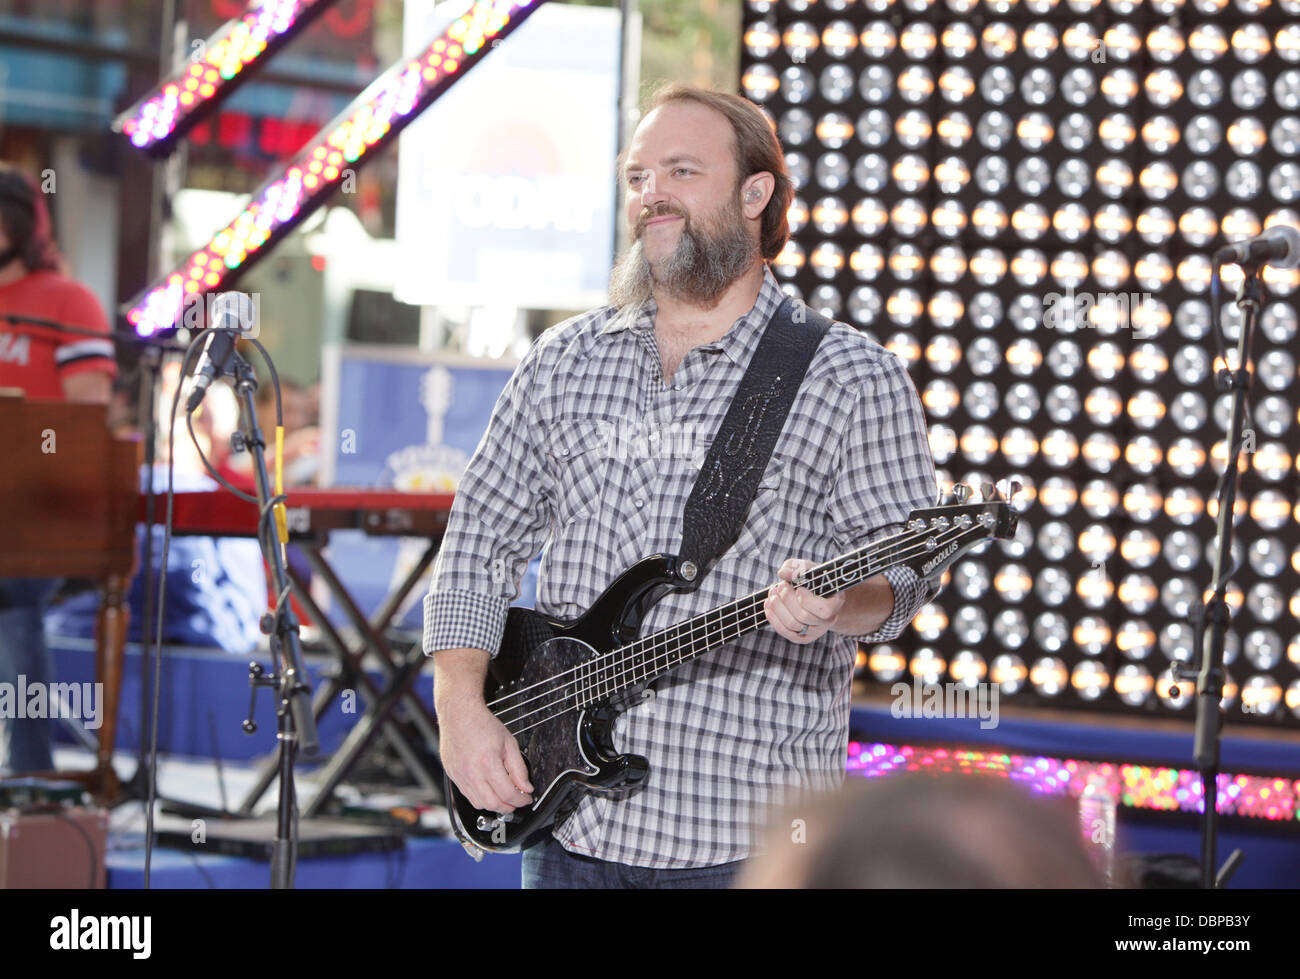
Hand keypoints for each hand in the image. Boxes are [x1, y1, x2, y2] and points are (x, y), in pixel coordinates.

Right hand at [437, 699, 533, 813]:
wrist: (459, 714)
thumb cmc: (482, 724)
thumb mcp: (509, 743)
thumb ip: (519, 768)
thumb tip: (526, 787)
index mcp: (488, 763)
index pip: (507, 793)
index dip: (521, 800)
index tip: (526, 798)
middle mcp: (471, 772)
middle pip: (492, 804)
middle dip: (508, 807)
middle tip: (517, 802)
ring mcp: (459, 775)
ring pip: (478, 804)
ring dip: (494, 805)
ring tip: (504, 798)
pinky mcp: (452, 775)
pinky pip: (467, 795)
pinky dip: (480, 798)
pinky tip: (488, 790)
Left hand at [763, 557, 844, 644]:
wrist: (816, 594)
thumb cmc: (814, 579)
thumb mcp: (809, 568)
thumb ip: (798, 567)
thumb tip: (783, 573)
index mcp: (835, 604)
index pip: (824, 610)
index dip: (807, 600)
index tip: (798, 588)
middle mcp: (827, 621)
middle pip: (803, 616)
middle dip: (787, 599)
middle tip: (780, 586)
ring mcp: (815, 631)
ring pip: (792, 624)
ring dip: (777, 607)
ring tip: (772, 593)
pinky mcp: (801, 637)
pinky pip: (785, 631)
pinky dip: (773, 618)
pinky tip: (768, 605)